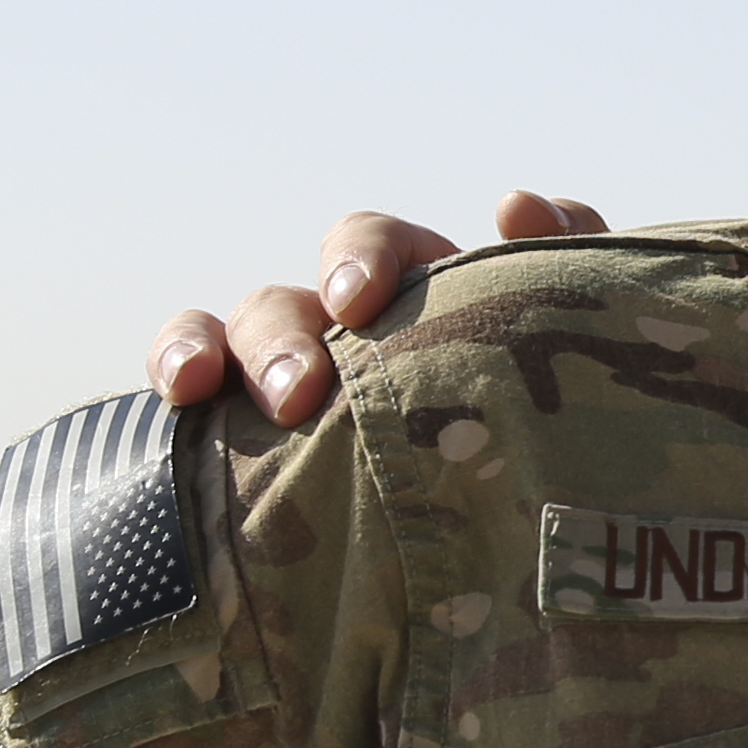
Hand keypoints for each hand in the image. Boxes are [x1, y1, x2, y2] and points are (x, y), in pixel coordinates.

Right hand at [148, 189, 605, 426]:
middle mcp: (338, 338)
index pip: (371, 248)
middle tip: (305, 394)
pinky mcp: (248, 453)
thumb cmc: (557, 422)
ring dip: (220, 355)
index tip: (361, 302)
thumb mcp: (573, 340)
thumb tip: (517, 206)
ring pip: (228, 343)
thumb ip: (569, 261)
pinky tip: (182, 397)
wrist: (545, 541)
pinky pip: (190, 406)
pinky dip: (174, 371)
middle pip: (285, 303)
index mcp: (414, 302)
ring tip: (232, 405)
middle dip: (284, 337)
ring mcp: (286, 389)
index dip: (361, 260)